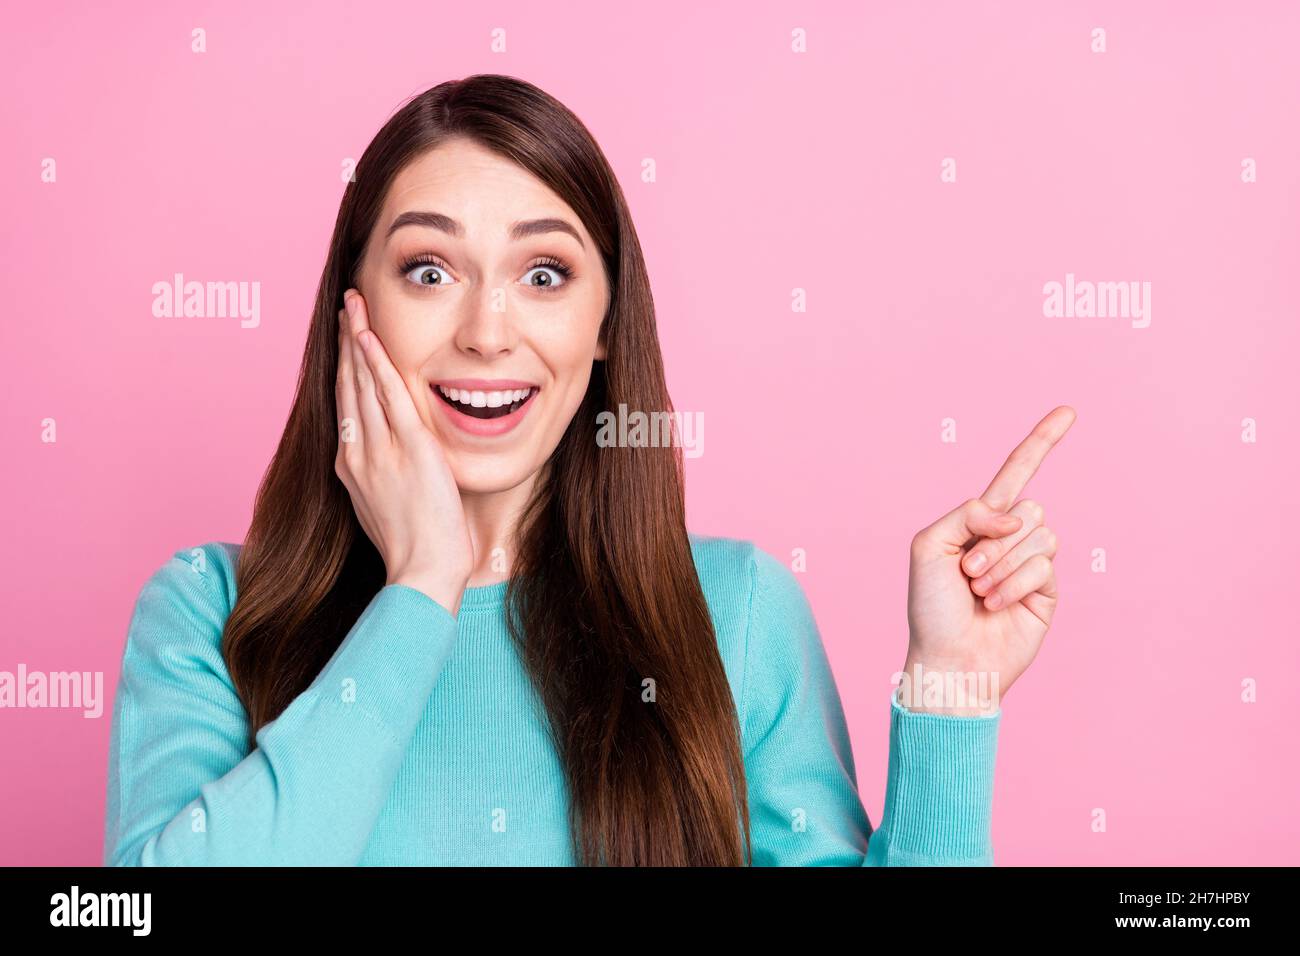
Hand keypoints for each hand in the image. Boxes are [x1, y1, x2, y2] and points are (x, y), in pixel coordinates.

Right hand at [334, 288, 472, 615]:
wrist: (422, 573)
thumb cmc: (415, 551)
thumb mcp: (389, 509)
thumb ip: (386, 480)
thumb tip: (395, 466)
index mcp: (351, 469)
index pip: (346, 407)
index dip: (345, 371)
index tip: (346, 343)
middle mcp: (357, 454)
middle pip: (347, 387)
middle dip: (345, 344)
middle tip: (345, 308)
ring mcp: (379, 450)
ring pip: (363, 384)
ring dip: (357, 341)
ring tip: (354, 306)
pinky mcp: (407, 448)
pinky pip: (388, 395)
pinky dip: (377, 362)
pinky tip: (369, 335)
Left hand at [902, 406, 1075, 713]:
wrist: (949, 659)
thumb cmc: (930, 607)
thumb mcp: (930, 545)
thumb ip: (969, 513)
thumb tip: (1017, 515)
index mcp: (978, 521)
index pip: (1016, 473)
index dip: (1041, 442)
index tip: (1068, 412)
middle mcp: (1009, 538)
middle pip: (1030, 508)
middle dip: (995, 540)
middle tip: (967, 573)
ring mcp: (1031, 565)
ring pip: (1040, 535)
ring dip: (1002, 565)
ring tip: (979, 593)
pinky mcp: (1048, 592)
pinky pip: (1044, 565)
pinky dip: (1015, 583)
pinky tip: (996, 605)